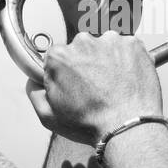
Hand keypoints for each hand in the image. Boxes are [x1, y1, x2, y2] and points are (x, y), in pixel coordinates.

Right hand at [26, 31, 162, 145]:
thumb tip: (34, 79)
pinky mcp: (133, 45)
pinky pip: (128, 48)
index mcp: (59, 56)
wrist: (128, 127)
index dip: (66, 72)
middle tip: (97, 88)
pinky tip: (128, 80)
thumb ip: (35, 93)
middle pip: (83, 48)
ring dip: (109, 61)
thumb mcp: (48, 116)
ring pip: (106, 47)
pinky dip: (128, 60)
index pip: (58, 56)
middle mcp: (84, 42)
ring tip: (115, 86)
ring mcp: (111, 41)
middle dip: (88, 64)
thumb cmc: (89, 124)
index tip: (75, 85)